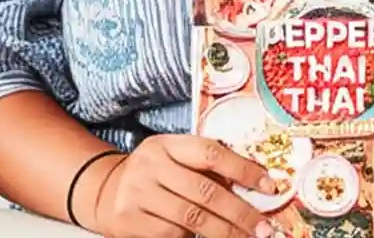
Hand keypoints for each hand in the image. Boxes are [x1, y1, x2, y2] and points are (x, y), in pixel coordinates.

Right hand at [83, 135, 277, 237]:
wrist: (104, 191)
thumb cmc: (154, 175)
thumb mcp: (175, 159)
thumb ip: (206, 169)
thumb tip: (254, 187)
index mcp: (167, 144)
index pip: (211, 153)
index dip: (244, 170)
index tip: (269, 187)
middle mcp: (150, 165)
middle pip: (205, 192)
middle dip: (240, 213)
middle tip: (264, 228)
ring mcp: (137, 193)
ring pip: (191, 218)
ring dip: (223, 232)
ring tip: (244, 237)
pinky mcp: (129, 221)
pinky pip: (172, 234)